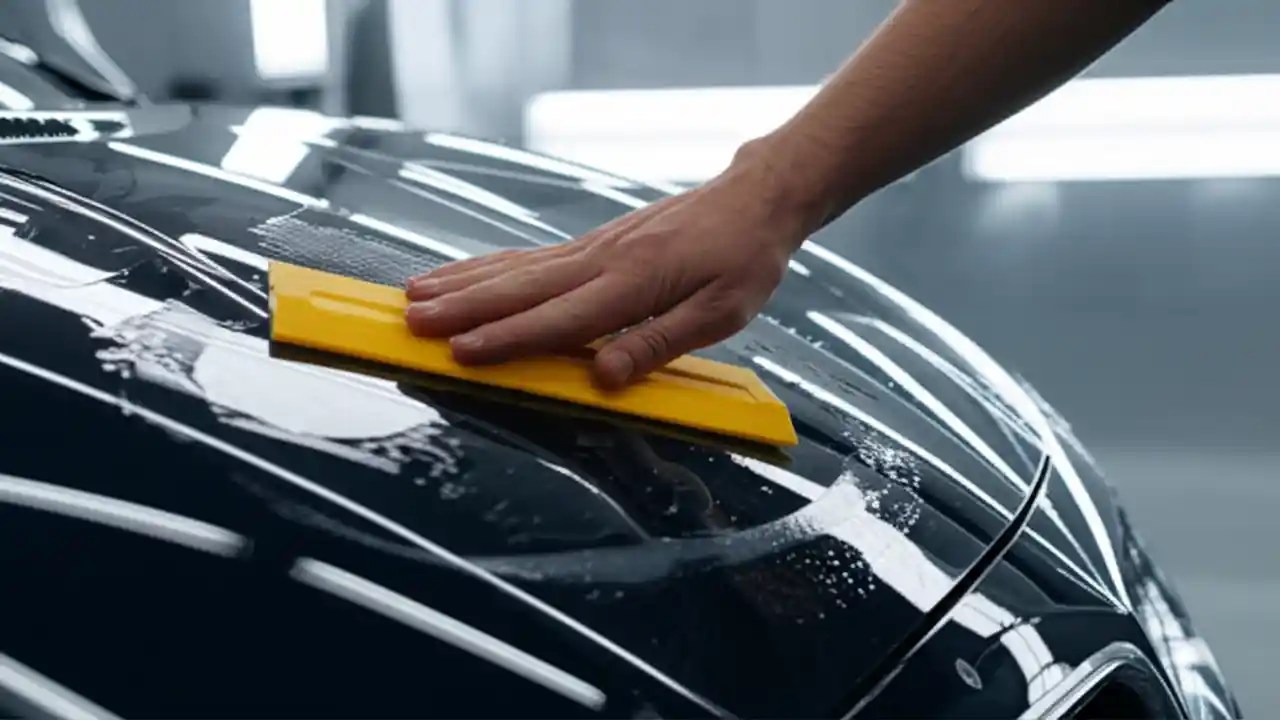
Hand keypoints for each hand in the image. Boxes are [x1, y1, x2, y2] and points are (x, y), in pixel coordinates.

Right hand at [403, 152, 811, 388]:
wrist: (753, 198)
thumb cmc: (744, 260)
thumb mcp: (722, 312)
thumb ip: (659, 344)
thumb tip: (603, 378)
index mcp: (634, 284)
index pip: (560, 319)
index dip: (508, 339)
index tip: (460, 352)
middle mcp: (602, 261)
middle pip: (521, 288)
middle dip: (463, 308)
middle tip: (410, 323)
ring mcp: (592, 248)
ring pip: (515, 268)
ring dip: (462, 283)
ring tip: (413, 296)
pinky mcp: (591, 244)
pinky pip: (528, 257)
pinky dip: (486, 266)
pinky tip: (459, 275)